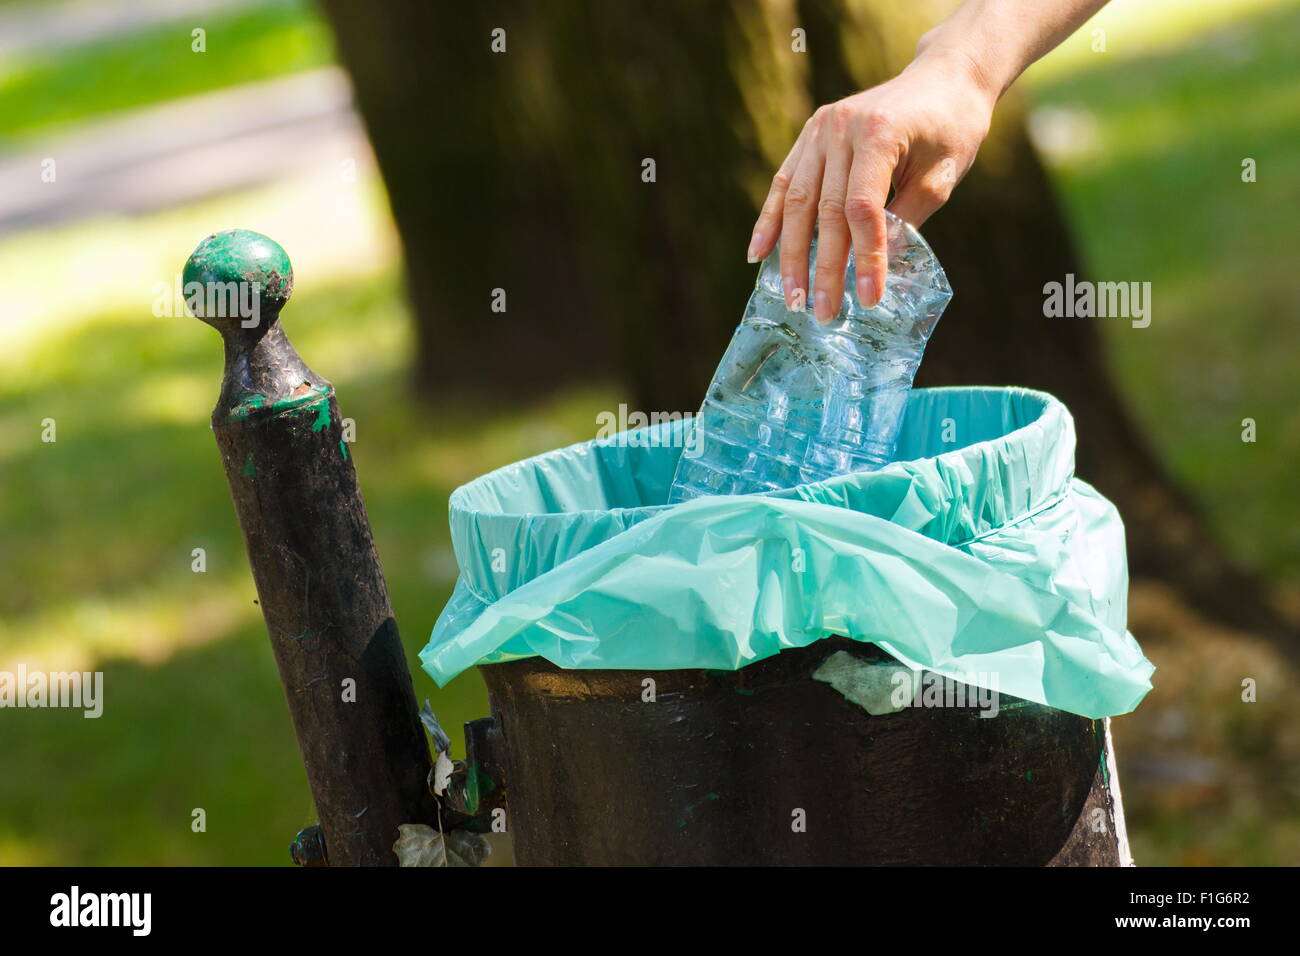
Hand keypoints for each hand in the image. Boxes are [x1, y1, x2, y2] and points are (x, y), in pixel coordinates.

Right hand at [746, 48, 996, 320]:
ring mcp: (820, 129)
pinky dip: (770, 221)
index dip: (864, 257)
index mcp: (879, 134)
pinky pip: (784, 183)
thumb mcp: (941, 177)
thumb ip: (906, 220)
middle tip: (823, 313)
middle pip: (825, 211)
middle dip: (823, 268)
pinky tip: (758, 254)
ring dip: (792, 255)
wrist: (944, 78)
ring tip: (792, 297)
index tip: (867, 298)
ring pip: (797, 202)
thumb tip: (875, 270)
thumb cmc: (951, 129)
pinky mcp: (811, 134)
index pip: (863, 208)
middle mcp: (841, 128)